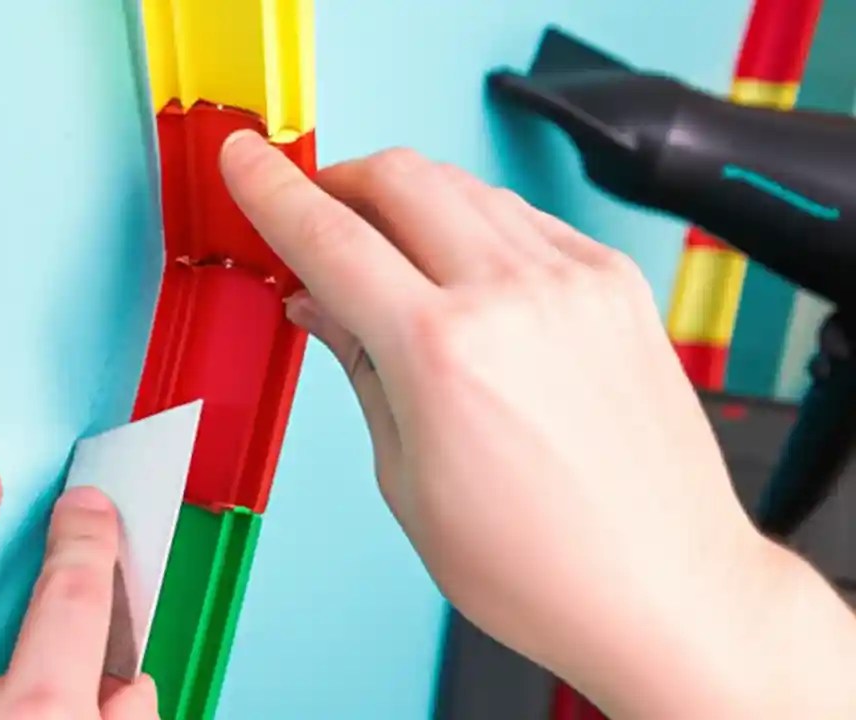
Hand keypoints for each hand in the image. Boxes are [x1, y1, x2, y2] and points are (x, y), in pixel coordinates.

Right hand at [219, 132, 855, 717]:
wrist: (665, 587)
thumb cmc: (537, 565)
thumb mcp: (406, 479)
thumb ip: (358, 367)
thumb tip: (315, 302)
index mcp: (443, 352)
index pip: (330, 238)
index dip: (271, 191)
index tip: (244, 162)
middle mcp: (513, 296)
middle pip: (398, 177)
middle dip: (339, 180)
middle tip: (314, 213)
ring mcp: (574, 280)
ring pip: (462, 186)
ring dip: (405, 197)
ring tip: (385, 251)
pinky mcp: (615, 282)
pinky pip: (521, 217)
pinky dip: (472, 223)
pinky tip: (458, 268)